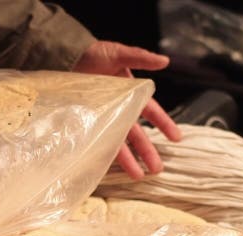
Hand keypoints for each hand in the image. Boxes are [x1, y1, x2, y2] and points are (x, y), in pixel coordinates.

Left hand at [74, 40, 181, 179]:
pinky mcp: (88, 124)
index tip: (176, 139)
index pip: (151, 112)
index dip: (164, 124)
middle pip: (138, 134)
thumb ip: (140, 58)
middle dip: (148, 151)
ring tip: (138, 176)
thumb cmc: (93, 53)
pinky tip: (110, 168)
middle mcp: (119, 109)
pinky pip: (99, 142)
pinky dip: (105, 155)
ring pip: (120, 143)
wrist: (66, 57)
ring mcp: (104, 118)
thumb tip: (165, 61)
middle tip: (158, 169)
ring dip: (130, 160)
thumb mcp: (118, 53)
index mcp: (131, 94)